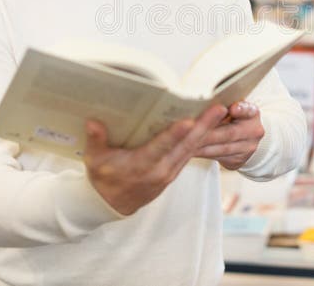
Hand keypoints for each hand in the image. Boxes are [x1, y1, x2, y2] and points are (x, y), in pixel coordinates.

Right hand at [84, 104, 227, 214]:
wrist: (112, 205)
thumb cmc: (103, 179)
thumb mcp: (94, 161)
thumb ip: (95, 141)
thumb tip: (93, 122)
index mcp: (140, 166)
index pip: (160, 148)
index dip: (174, 135)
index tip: (188, 122)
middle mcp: (160, 170)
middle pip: (185, 146)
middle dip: (203, 126)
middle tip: (219, 109)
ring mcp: (170, 172)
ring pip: (192, 149)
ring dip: (207, 130)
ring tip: (220, 112)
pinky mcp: (174, 172)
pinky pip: (190, 153)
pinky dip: (201, 139)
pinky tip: (210, 125)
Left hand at [194, 101, 264, 169]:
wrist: (244, 137)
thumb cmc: (233, 116)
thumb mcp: (233, 105)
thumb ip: (223, 103)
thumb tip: (204, 100)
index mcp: (252, 114)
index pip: (248, 110)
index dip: (240, 109)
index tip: (232, 108)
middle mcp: (254, 131)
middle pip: (230, 132)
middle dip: (209, 132)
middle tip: (192, 129)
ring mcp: (247, 148)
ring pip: (222, 148)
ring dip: (202, 146)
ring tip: (186, 141)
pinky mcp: (238, 160)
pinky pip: (218, 157)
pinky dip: (203, 153)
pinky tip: (190, 150)